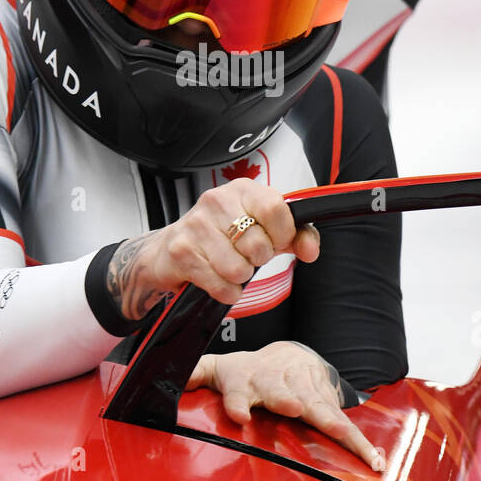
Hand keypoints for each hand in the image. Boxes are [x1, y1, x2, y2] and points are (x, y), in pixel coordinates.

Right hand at [106, 178, 320, 320]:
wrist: (170, 250)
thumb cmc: (222, 238)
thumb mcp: (262, 229)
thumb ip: (295, 236)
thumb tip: (310, 250)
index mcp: (242, 190)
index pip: (276, 208)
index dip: (282, 234)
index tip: (275, 242)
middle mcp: (217, 200)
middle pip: (259, 245)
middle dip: (258, 261)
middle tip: (245, 256)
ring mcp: (196, 225)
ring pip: (239, 269)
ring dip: (239, 277)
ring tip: (228, 266)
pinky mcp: (181, 251)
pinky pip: (220, 285)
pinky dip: (225, 291)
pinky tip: (217, 279)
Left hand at [186, 341, 384, 471]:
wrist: (287, 356)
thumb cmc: (247, 372)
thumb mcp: (218, 370)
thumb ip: (193, 373)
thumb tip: (152, 373)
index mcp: (244, 379)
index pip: (237, 388)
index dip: (237, 400)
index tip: (239, 414)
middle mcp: (276, 382)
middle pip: (282, 393)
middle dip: (288, 400)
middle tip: (294, 409)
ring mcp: (304, 389)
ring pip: (319, 407)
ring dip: (334, 424)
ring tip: (347, 442)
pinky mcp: (327, 399)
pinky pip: (343, 421)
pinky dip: (360, 441)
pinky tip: (374, 461)